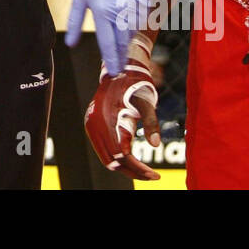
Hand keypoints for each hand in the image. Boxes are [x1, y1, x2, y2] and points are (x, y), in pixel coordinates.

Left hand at [66, 0, 148, 74]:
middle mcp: (120, 9)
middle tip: (119, 68)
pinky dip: (136, 23)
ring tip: (121, 43)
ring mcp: (134, 3)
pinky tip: (129, 22)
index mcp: (101, 10)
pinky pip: (142, 18)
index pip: (107, 42)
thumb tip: (70, 44)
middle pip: (123, 41)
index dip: (111, 59)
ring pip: (133, 31)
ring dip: (127, 39)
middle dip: (121, 56)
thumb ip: (75, 22)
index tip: (113, 72)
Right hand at [85, 58, 160, 179]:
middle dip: (132, 171)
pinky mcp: (92, 126)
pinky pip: (104, 149)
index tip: (154, 176)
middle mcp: (95, 125)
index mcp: (107, 120)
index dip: (138, 169)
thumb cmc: (135, 86)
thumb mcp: (146, 103)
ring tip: (144, 171)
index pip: (121, 155)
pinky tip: (132, 160)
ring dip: (124, 167)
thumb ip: (151, 123)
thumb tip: (156, 144)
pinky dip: (117, 158)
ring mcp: (91, 126)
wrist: (119, 71)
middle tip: (153, 177)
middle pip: (112, 161)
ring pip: (106, 158)